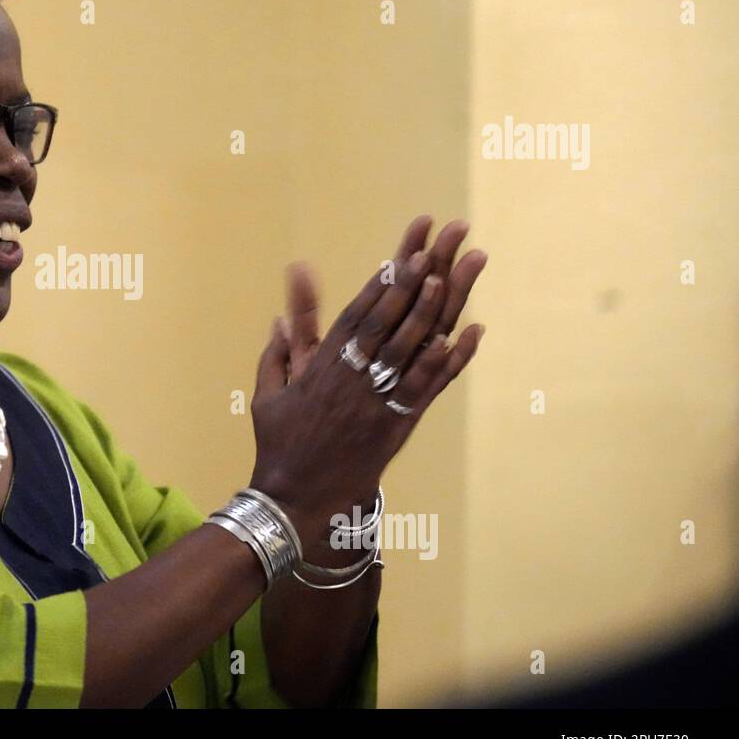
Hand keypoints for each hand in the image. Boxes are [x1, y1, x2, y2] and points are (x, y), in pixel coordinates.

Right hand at [250, 215, 486, 539]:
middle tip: (441, 242)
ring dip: (437, 306)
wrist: (299, 497)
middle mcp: (354, 376)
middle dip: (417, 276)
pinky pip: (429, 386)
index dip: (383, 280)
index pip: (358, 313)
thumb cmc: (281, 443)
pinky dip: (451, 359)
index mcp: (323, 365)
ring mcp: (379, 399)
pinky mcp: (398, 423)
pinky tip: (470, 332)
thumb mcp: (268, 392)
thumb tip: (279, 314)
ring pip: (414, 345)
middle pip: (392, 317)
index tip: (402, 251)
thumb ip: (280, 350)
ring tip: (457, 270)